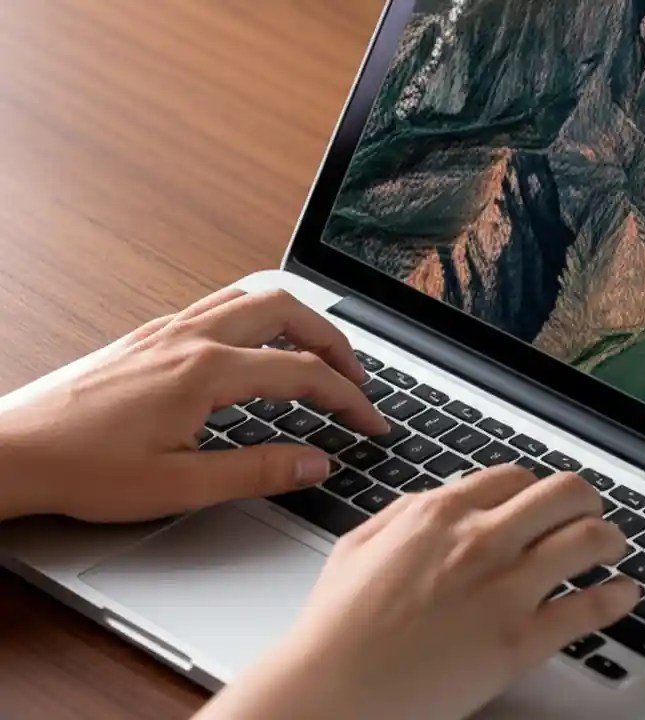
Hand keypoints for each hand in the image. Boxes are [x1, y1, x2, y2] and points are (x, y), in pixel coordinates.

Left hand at [0, 287, 387, 522]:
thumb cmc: (84, 470)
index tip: (371, 424)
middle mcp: (190, 338)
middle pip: (287, 311)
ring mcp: (166, 330)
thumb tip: (317, 462)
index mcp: (206, 372)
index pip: (304, 374)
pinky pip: (217, 305)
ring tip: (318, 355)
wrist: (12, 452)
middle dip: (333, 343)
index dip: (350, 399)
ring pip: (251, 298)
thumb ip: (258, 471)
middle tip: (356, 379)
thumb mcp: (181, 486)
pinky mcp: (147, 337)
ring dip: (296, 321)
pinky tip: (254, 348)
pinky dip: (256, 317)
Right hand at [198, 465, 638, 719]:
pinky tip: (625, 594)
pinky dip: (619, 597)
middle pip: (564, 494)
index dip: (536, 489)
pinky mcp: (520, 640)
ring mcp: (504, 589)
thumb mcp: (358, 548)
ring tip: (615, 548)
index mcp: (439, 515)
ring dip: (611, 540)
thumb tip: (440, 500)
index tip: (544, 503)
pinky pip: (591, 607)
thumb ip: (406, 515)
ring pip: (589, 540)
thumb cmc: (334, 632)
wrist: (329, 694)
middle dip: (585, 502)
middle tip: (591, 516)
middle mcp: (479, 540)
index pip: (514, 478)